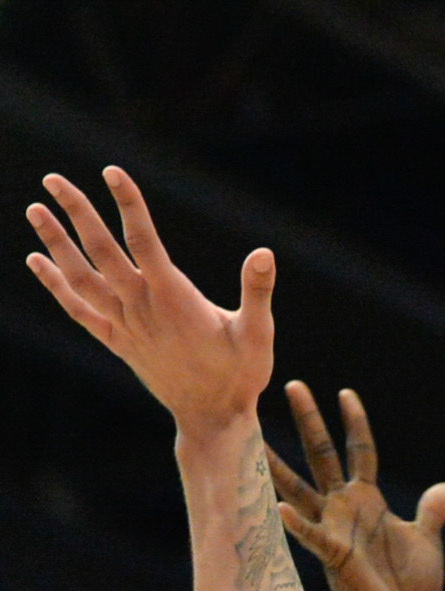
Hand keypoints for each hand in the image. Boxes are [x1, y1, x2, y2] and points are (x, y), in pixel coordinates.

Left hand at [25, 168, 273, 438]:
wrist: (213, 420)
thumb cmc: (240, 376)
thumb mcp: (257, 334)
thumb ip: (257, 292)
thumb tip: (264, 252)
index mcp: (174, 299)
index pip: (143, 241)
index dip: (127, 204)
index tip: (111, 171)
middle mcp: (142, 309)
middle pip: (100, 252)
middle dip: (76, 213)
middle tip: (52, 179)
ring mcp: (125, 326)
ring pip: (81, 278)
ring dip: (56, 243)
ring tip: (34, 210)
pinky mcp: (118, 342)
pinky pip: (79, 310)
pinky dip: (55, 285)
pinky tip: (37, 261)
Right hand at [270, 382, 444, 590]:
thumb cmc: (410, 590)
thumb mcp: (426, 543)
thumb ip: (430, 514)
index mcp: (369, 502)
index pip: (360, 451)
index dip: (354, 423)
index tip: (346, 392)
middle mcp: (345, 509)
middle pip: (323, 456)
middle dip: (309, 422)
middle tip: (293, 385)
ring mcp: (335, 530)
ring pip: (300, 488)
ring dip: (279, 463)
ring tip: (255, 435)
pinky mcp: (333, 557)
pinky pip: (311, 535)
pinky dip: (294, 523)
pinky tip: (276, 507)